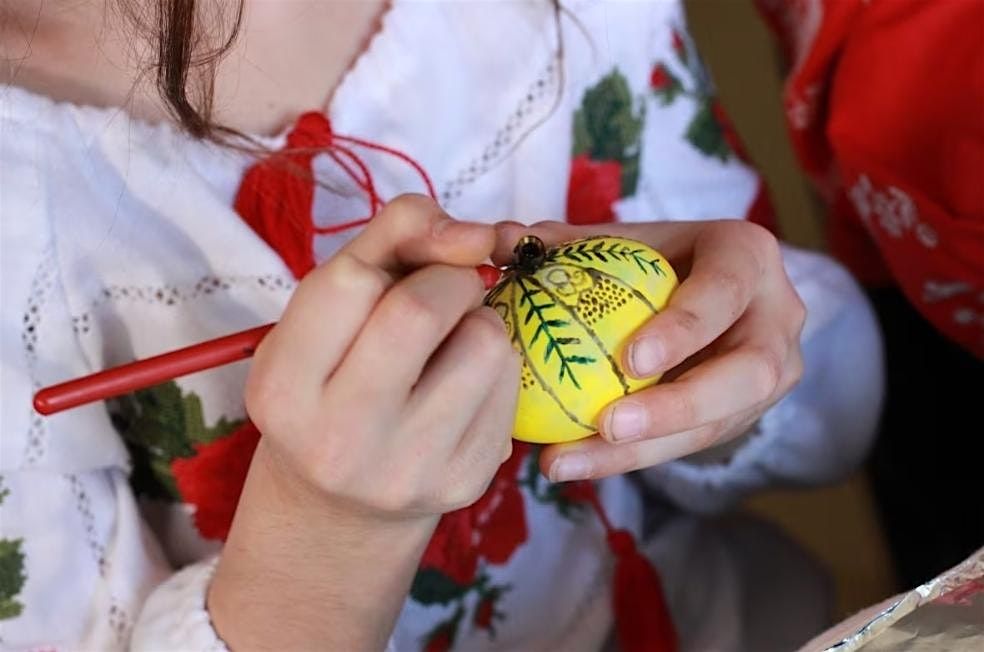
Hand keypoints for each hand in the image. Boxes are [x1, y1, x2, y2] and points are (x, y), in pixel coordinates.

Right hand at [210, 196, 519, 649]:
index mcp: (284, 389)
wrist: (341, 504)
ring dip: (479, 320)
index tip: (412, 261)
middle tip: (445, 291)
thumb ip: (387, 243)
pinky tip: (463, 382)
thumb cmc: (329, 386)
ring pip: (484, 342)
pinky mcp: (466, 482)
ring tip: (450, 342)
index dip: (400, 250)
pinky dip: (494, 362)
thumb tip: (478, 231)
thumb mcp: (325, 315)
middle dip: (449, 277)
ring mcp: (408, 469)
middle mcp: (340, 440)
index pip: (354, 280)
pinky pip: (510, 384)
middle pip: (423, 308)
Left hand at [494, 219, 804, 481]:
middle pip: (747, 373)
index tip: (630, 360)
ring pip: (718, 424)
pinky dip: (629, 458)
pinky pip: (690, 445)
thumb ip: (563, 243)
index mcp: (746, 257)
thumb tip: (500, 240)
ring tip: (566, 459)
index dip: (685, 328)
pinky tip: (570, 461)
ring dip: (641, 451)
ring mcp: (768, 373)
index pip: (725, 292)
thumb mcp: (617, 242)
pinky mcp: (744, 414)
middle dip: (679, 406)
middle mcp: (775, 317)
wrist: (700, 295)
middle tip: (609, 424)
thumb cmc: (650, 259)